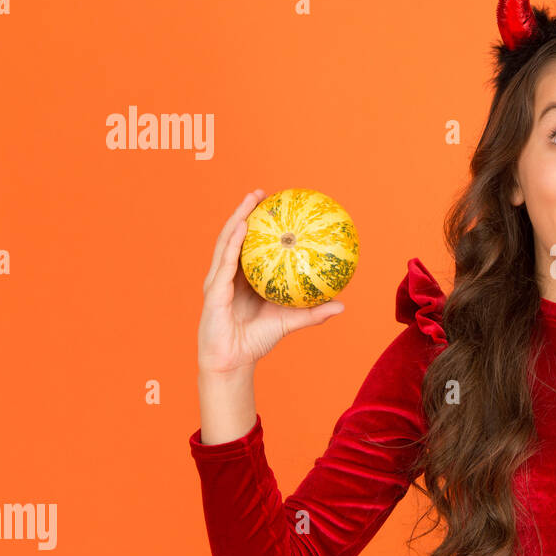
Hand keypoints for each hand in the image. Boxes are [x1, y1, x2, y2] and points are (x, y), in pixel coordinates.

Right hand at [197, 189, 345, 374]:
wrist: (233, 362)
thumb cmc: (257, 341)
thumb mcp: (291, 322)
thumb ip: (313, 312)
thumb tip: (342, 304)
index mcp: (243, 278)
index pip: (250, 245)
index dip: (259, 224)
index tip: (274, 206)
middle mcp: (229, 275)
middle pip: (235, 236)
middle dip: (245, 212)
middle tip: (261, 193)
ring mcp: (218, 280)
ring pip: (226, 242)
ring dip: (237, 218)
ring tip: (250, 200)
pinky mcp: (213, 290)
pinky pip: (225, 262)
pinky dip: (233, 243)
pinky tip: (242, 227)